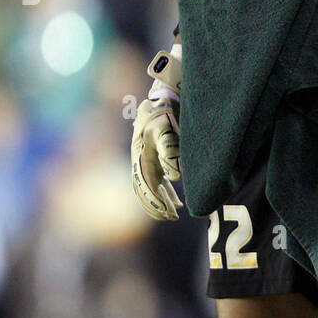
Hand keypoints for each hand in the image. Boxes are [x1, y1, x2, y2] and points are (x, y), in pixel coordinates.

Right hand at [131, 97, 182, 220]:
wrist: (161, 99)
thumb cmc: (164, 115)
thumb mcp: (166, 130)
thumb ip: (170, 151)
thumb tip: (175, 177)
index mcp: (140, 158)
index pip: (146, 186)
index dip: (156, 201)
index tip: (168, 213)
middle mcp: (140, 162)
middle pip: (145, 191)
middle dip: (157, 206)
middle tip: (172, 217)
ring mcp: (145, 161)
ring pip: (150, 188)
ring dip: (161, 201)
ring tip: (174, 212)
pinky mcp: (153, 159)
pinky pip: (157, 182)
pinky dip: (166, 192)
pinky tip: (176, 201)